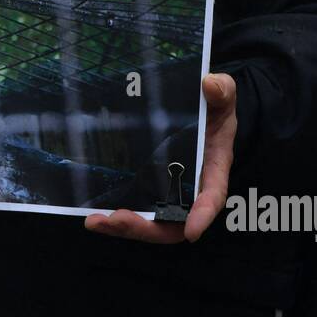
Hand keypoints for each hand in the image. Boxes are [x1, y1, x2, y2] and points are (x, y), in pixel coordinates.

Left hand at [85, 72, 236, 243]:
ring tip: (95, 223)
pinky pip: (137, 210)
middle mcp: (192, 188)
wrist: (203, 113)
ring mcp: (169, 192)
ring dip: (124, 227)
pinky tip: (93, 216)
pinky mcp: (151, 189)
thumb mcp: (223, 96)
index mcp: (214, 168)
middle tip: (117, 220)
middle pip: (175, 222)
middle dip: (147, 228)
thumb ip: (223, 90)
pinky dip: (116, 218)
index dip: (202, 214)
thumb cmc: (216, 107)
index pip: (212, 196)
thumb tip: (211, 85)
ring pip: (152, 222)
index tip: (191, 231)